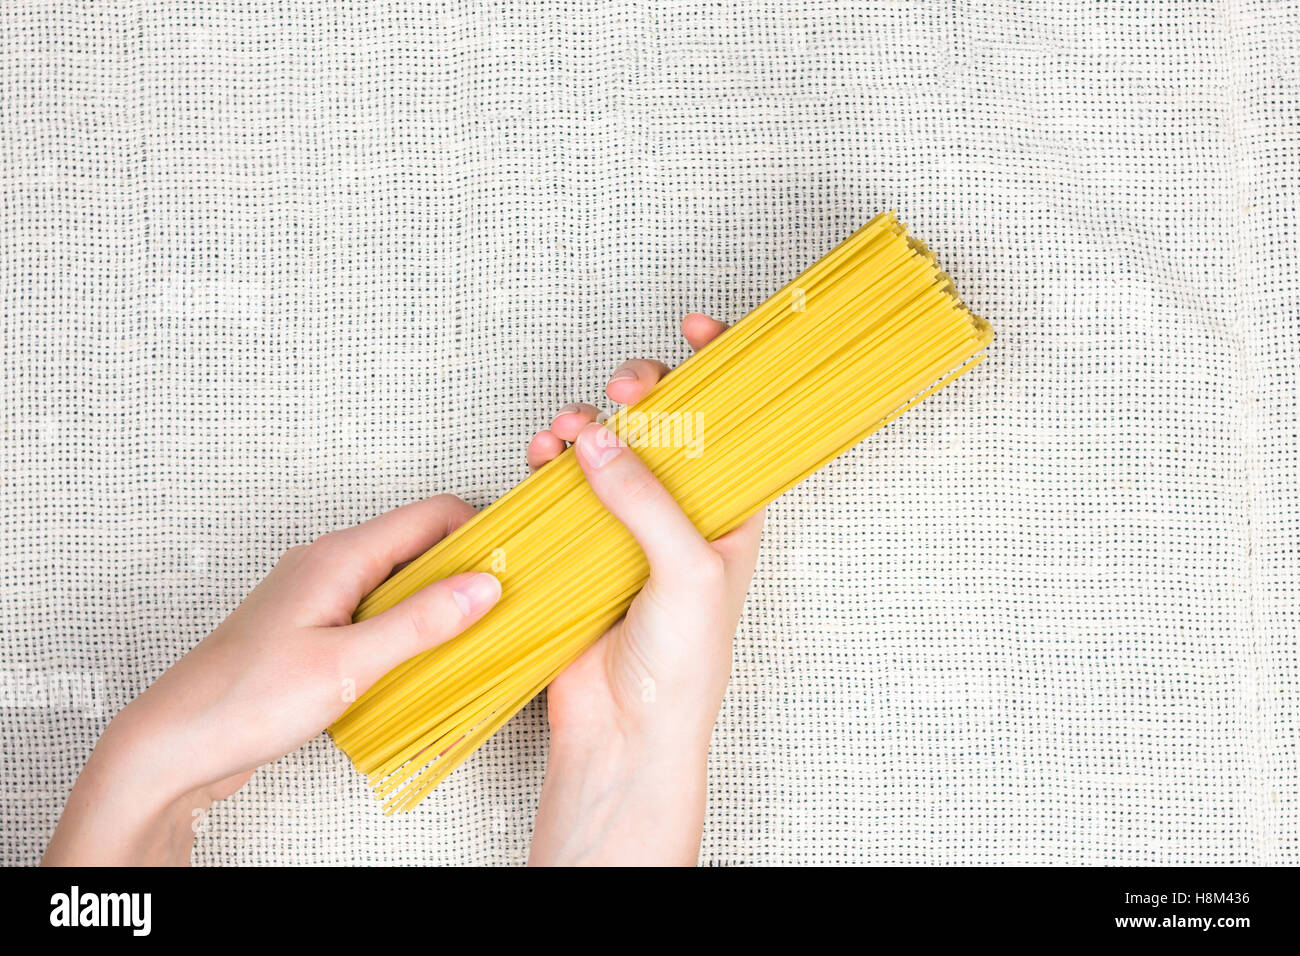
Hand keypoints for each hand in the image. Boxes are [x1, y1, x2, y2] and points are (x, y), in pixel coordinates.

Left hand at [43, 496, 500, 864]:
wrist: (177, 744)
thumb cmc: (246, 700)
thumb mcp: (348, 664)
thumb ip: (420, 623)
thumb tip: (483, 587)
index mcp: (338, 556)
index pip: (430, 515)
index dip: (480, 532)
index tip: (518, 563)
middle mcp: (328, 565)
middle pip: (418, 547)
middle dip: (465, 572)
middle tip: (505, 609)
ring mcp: (319, 598)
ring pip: (398, 585)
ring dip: (436, 607)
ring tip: (471, 641)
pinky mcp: (313, 632)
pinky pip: (376, 615)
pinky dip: (406, 632)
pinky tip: (421, 666)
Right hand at [527, 313, 764, 865]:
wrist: (626, 731)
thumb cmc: (683, 664)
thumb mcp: (686, 572)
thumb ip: (647, 500)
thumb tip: (602, 440)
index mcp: (730, 512)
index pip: (734, 424)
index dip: (722, 369)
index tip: (699, 331)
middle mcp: (681, 512)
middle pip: (665, 423)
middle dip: (642, 391)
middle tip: (624, 392)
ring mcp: (628, 525)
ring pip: (607, 448)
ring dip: (585, 425)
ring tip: (565, 432)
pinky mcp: (580, 545)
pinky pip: (563, 485)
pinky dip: (550, 462)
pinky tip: (542, 458)